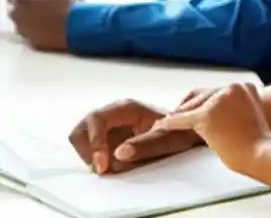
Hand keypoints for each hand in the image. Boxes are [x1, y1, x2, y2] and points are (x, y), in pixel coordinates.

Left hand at [1, 0, 80, 50]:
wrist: (80, 26)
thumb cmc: (69, 3)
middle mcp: (15, 13)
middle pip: (12, 4)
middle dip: (21, 0)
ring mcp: (21, 28)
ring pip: (19, 18)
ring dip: (27, 13)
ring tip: (45, 12)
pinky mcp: (30, 40)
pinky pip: (28, 30)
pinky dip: (34, 26)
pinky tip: (48, 23)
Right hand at [68, 97, 203, 173]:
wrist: (184, 134)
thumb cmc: (179, 132)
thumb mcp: (169, 139)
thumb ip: (146, 145)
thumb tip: (119, 153)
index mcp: (126, 108)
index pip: (96, 119)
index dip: (94, 142)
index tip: (103, 165)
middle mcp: (112, 114)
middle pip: (81, 130)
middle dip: (88, 152)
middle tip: (105, 169)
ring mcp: (105, 127)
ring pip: (80, 140)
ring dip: (90, 158)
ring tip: (112, 168)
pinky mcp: (104, 139)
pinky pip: (88, 150)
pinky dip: (95, 161)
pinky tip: (112, 166)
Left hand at [153, 83, 270, 173]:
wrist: (262, 154)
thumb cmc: (259, 142)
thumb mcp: (251, 115)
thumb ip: (237, 108)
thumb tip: (221, 113)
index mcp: (245, 87)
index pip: (216, 91)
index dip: (201, 102)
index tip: (191, 110)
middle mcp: (232, 88)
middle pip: (203, 95)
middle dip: (189, 108)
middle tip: (176, 117)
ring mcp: (220, 100)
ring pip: (192, 106)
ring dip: (180, 115)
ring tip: (168, 123)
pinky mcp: (207, 115)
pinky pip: (182, 119)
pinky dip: (170, 123)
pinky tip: (160, 126)